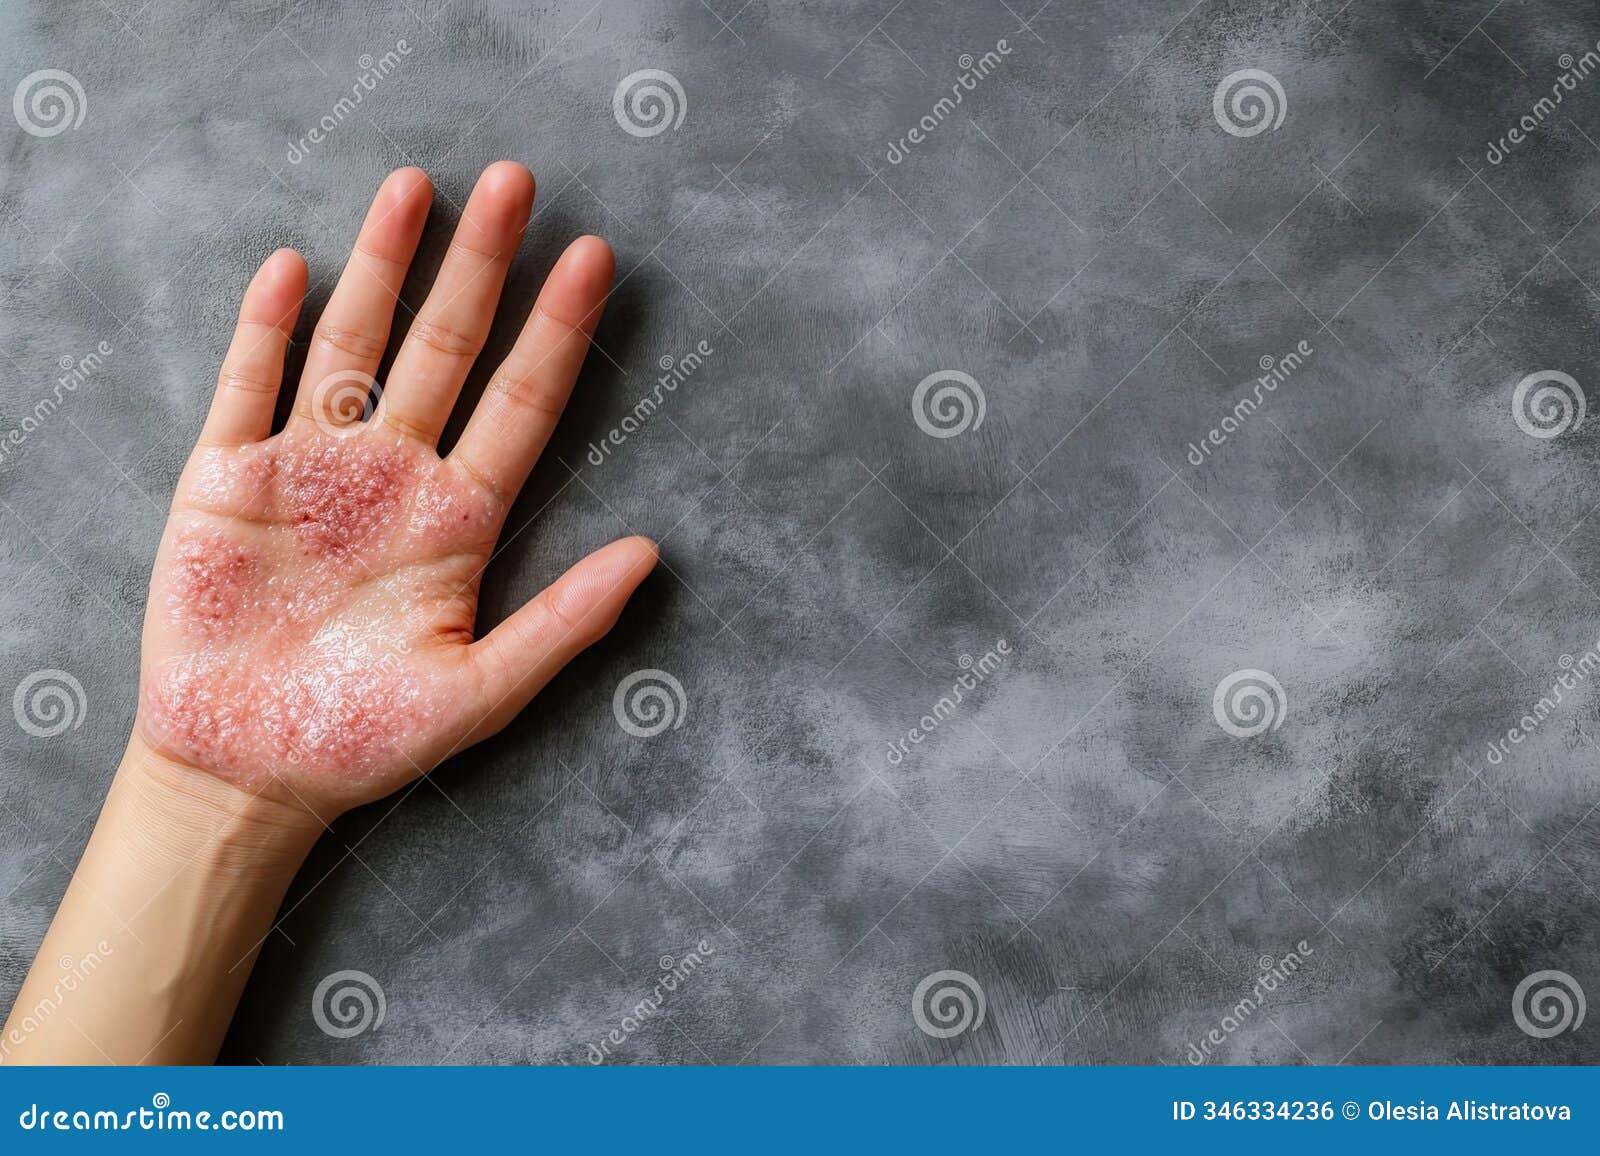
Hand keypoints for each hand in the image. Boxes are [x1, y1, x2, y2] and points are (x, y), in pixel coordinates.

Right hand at [136, 162, 655, 819]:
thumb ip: (565, 621)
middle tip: (516, 181)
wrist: (248, 775)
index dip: (558, 329)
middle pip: (446, 347)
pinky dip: (268, 328)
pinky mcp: (225, 480)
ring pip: (352, 343)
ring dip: (382, 265)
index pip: (522, 401)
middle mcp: (393, 475)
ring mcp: (310, 467)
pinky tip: (297, 267)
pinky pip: (246, 386)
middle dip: (480, 265)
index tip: (594, 256)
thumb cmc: (367, 741)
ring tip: (416, 186)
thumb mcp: (480, 690)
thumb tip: (654, 553)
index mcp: (460, 518)